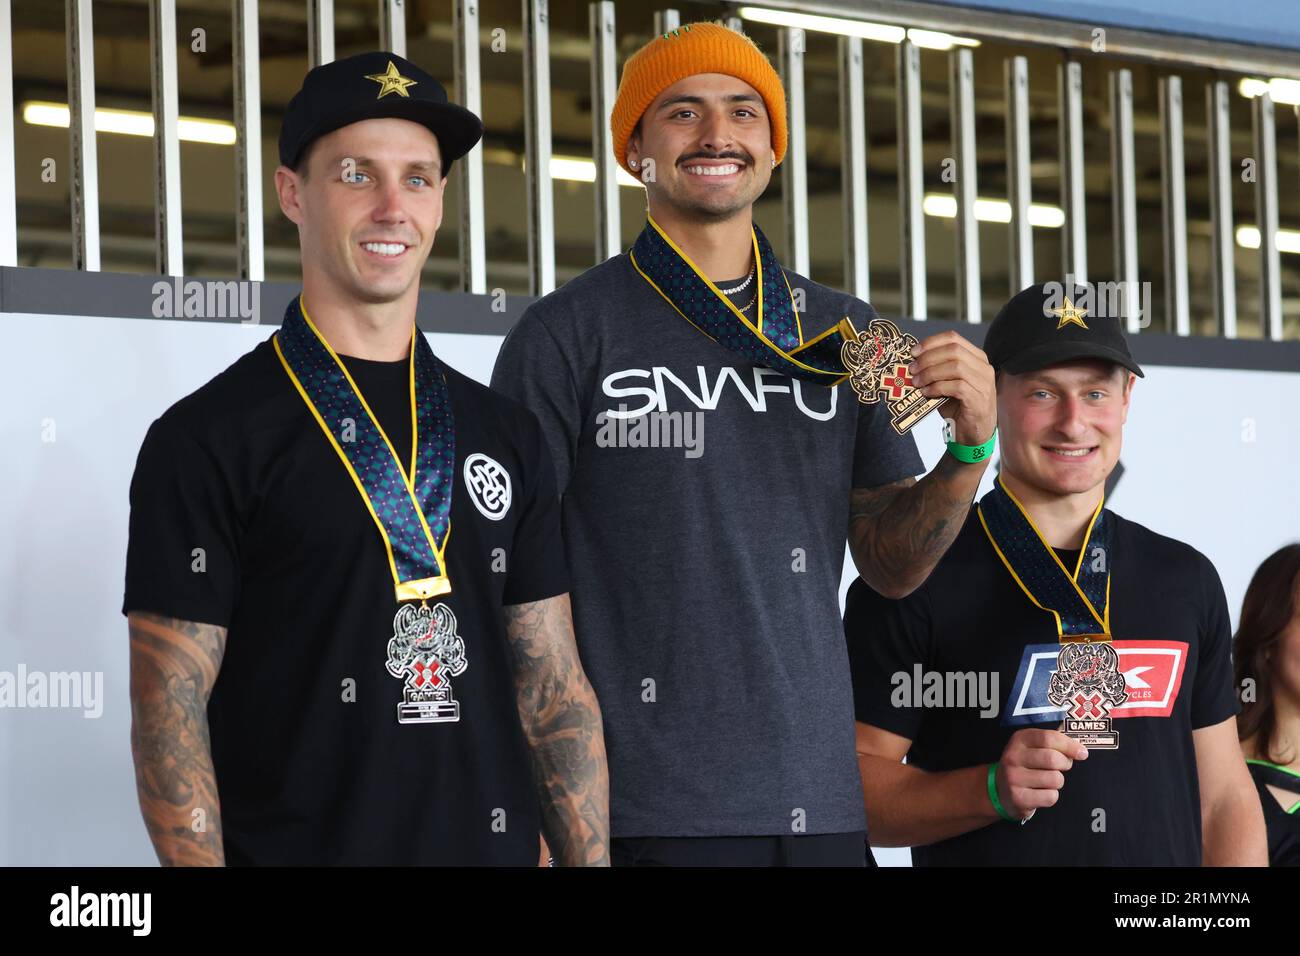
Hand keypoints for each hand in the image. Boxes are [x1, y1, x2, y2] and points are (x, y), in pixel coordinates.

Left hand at [908, 331, 995, 447]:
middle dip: (928, 358)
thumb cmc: (958, 407)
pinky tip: (926, 393)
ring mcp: (984, 383)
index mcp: (976, 358)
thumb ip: (935, 369)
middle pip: (953, 350)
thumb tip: (911, 360)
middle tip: (912, 369)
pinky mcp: (979, 399)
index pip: (953, 338)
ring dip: (931, 373)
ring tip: (916, 382)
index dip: (931, 342)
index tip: (913, 352)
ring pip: (955, 367)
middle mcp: (983, 367)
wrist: (972, 434)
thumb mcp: (946, 383)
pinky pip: (956, 386)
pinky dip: (937, 388)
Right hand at [995, 729, 1088, 820]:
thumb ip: (1053, 743)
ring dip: (1057, 781)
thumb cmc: (1024, 765)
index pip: (1049, 738)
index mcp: (1019, 740)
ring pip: (1055, 779)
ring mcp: (1014, 778)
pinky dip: (1051, 796)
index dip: (1069, 745)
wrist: (1000, 789)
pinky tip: (1041, 792)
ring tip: (1047, 780)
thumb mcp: (1032, 747)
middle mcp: (1013, 757)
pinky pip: (1050, 797)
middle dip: (1065, 764)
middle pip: (1053, 759)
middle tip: (1062, 766)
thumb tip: (1080, 750)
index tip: (1082, 753)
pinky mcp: (1018, 798)